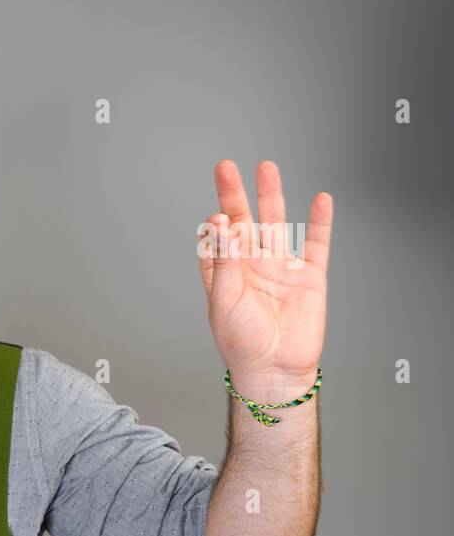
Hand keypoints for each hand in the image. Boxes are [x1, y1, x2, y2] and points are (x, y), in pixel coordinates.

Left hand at [198, 160, 331, 394]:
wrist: (274, 368)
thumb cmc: (241, 341)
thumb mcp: (224, 299)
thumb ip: (225, 260)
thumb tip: (220, 223)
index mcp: (225, 273)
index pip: (216, 239)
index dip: (214, 226)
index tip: (215, 217)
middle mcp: (251, 266)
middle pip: (243, 221)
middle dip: (235, 194)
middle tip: (226, 167)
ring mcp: (281, 268)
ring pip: (278, 223)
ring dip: (272, 196)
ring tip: (267, 168)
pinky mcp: (309, 277)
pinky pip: (317, 243)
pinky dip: (319, 221)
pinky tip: (320, 200)